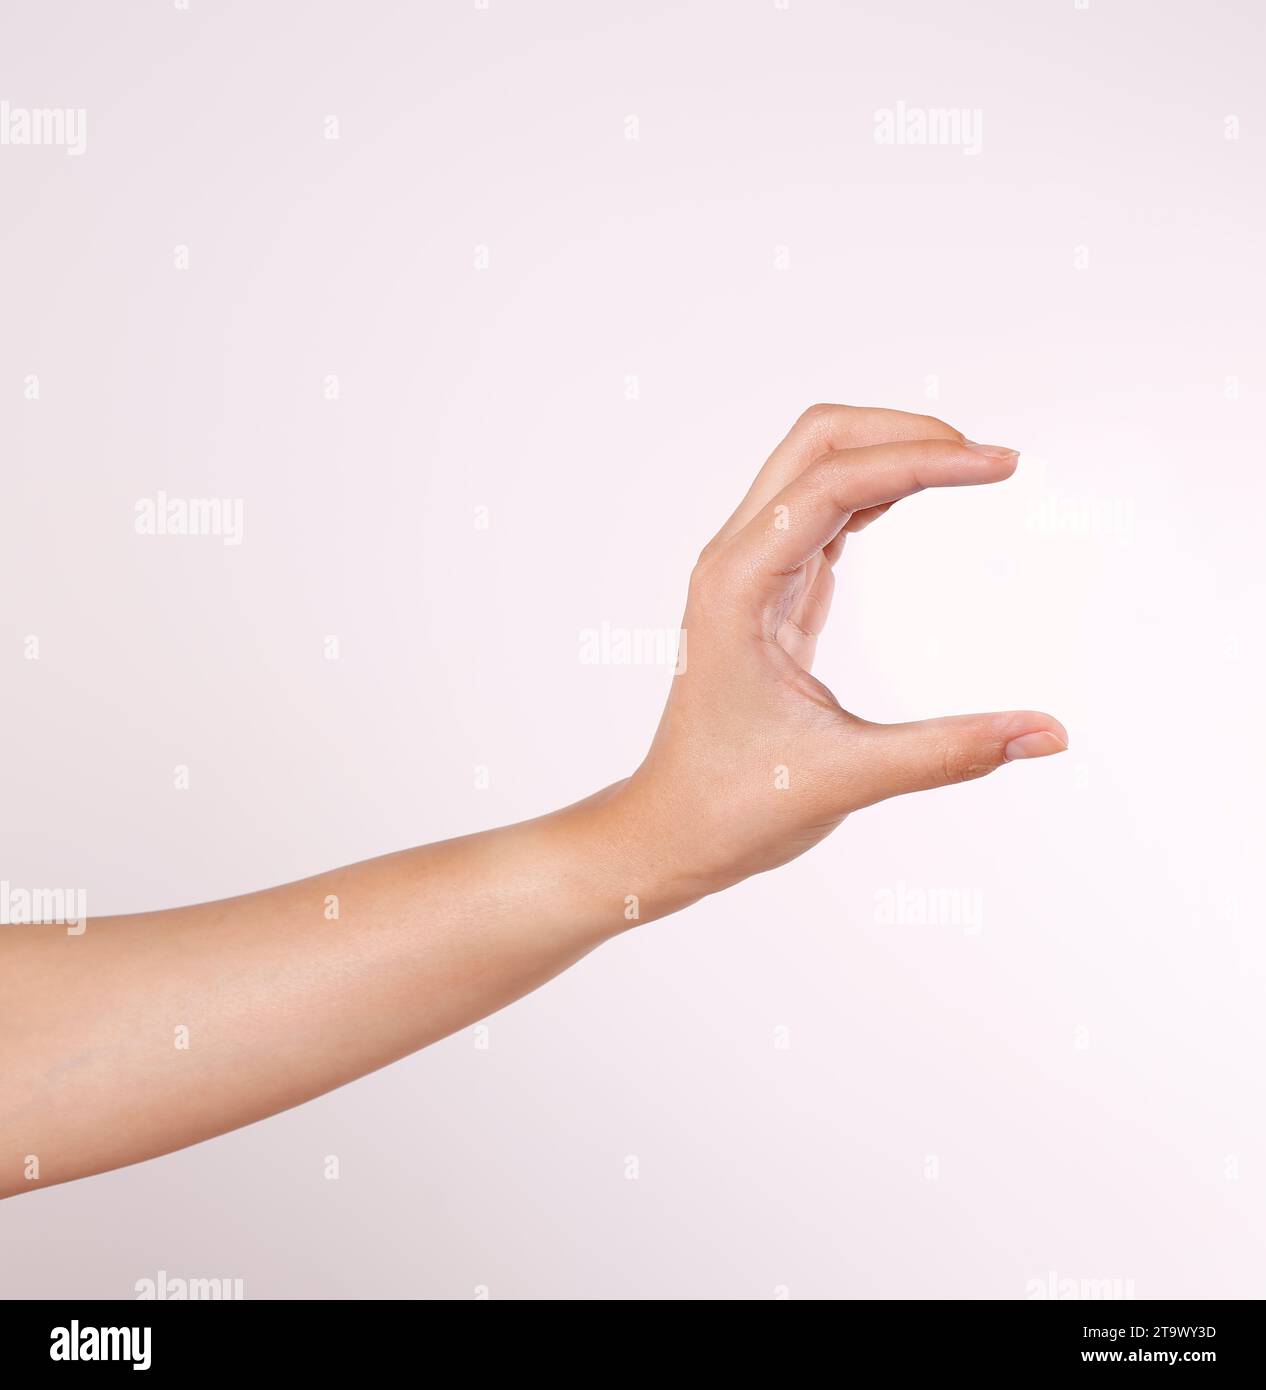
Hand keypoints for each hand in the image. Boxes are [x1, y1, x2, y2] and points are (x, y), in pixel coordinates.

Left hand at [619, 404, 1066, 900]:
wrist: (673, 829)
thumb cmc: (733, 805)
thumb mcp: (846, 778)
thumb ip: (950, 752)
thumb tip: (1049, 734)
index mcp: (738, 587)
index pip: (833, 483)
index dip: (921, 461)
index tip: (1001, 466)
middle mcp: (736, 562)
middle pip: (817, 443)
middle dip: (904, 432)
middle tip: (988, 459)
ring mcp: (749, 571)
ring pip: (817, 468)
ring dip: (890, 454)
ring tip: (970, 470)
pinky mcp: (769, 591)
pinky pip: (820, 512)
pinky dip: (872, 492)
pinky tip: (914, 502)